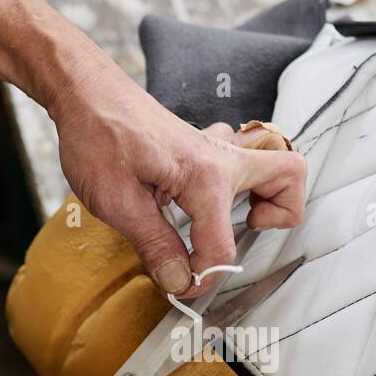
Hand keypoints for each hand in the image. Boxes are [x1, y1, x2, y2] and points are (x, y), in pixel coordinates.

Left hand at [51, 57, 306, 296]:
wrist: (85, 91)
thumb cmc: (97, 136)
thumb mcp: (117, 201)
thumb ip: (155, 244)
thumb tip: (180, 281)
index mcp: (204, 176)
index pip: (222, 247)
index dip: (202, 277)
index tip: (178, 285)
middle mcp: (222, 159)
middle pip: (290, 177)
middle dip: (280, 215)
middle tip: (242, 234)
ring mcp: (218, 149)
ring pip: (276, 164)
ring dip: (268, 195)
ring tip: (234, 219)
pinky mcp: (206, 147)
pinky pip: (245, 160)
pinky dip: (242, 183)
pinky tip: (206, 200)